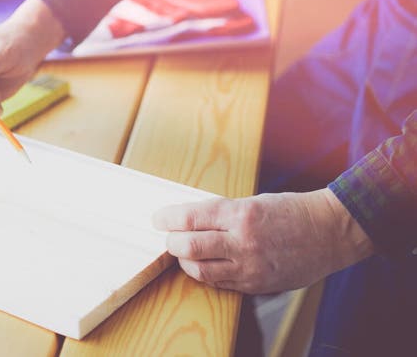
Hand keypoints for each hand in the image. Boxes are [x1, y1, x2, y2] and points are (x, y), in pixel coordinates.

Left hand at [152, 188, 374, 293]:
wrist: (328, 232)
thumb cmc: (290, 210)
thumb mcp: (254, 202)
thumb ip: (225, 214)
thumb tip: (192, 221)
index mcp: (241, 213)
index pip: (192, 217)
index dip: (168, 219)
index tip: (157, 219)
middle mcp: (243, 241)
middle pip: (190, 247)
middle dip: (172, 243)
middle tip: (167, 237)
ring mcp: (250, 266)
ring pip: (202, 271)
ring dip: (186, 262)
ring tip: (183, 253)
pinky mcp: (257, 284)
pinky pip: (221, 283)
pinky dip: (207, 274)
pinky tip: (204, 266)